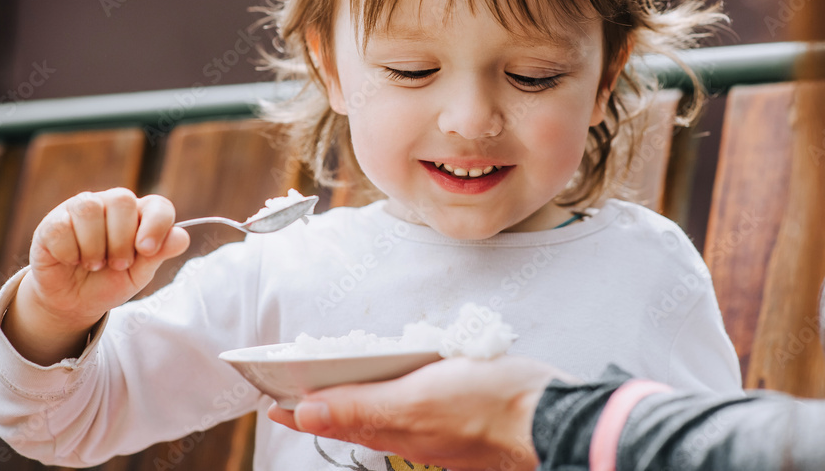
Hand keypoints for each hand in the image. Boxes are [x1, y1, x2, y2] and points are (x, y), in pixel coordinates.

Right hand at [3, 188, 188, 364]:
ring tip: (95, 264)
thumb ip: (158, 254)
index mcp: (138, 215)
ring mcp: (79, 210)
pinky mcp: (51, 224)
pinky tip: (72, 261)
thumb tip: (181, 237)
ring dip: (94, 246)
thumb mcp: (138, 274)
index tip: (147, 250)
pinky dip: (70, 253)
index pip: (157, 205)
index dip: (156, 224)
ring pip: (89, 209)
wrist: (73, 302)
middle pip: (122, 200)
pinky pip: (61, 227)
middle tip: (117, 264)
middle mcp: (109, 205)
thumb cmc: (110, 281)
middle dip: (121, 239)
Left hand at [267, 355, 574, 470]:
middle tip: (295, 396)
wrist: (551, 419)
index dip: (302, 411)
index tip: (273, 403)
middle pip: (356, 421)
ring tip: (336, 392)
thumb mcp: (418, 398)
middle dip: (323, 408)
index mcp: (395, 427)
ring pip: (383, 418)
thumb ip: (363, 406)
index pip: (334, 420)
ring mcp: (437, 431)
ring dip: (355, 404)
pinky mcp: (460, 421)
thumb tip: (308, 413)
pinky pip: (413, 412)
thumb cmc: (489, 404)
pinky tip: (398, 390)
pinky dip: (393, 400)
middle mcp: (412, 434)